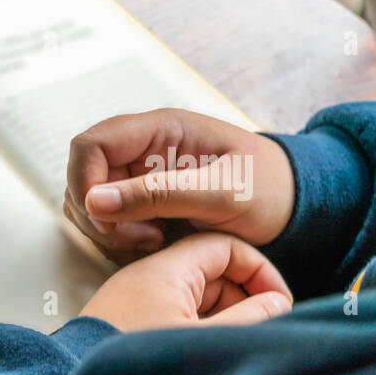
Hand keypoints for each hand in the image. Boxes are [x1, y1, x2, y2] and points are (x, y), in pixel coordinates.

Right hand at [63, 108, 294, 264]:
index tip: (108, 219)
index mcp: (160, 129)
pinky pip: (105, 219)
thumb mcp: (222, 193)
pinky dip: (117, 238)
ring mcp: (138, 175)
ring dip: (107, 230)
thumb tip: (95, 201)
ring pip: (88, 202)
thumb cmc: (269, 190)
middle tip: (139, 239)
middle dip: (98, 215)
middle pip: (83, 177)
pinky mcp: (140, 200)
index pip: (90, 145)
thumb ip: (158, 194)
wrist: (292, 206)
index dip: (85, 182)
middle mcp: (141, 149)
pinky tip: (151, 245)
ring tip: (152, 242)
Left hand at [79, 232, 292, 331]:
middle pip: (212, 271)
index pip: (226, 246)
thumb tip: (278, 303)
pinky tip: (205, 352)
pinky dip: (196, 326)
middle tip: (263, 330)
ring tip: (236, 347)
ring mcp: (134, 297)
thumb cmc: (136, 364)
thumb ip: (248, 319)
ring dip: (222, 317)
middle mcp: (147, 275)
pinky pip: (172, 311)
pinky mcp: (126, 318)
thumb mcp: (203, 339)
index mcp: (165, 269)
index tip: (279, 301)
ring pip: (194, 295)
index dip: (259, 270)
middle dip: (243, 299)